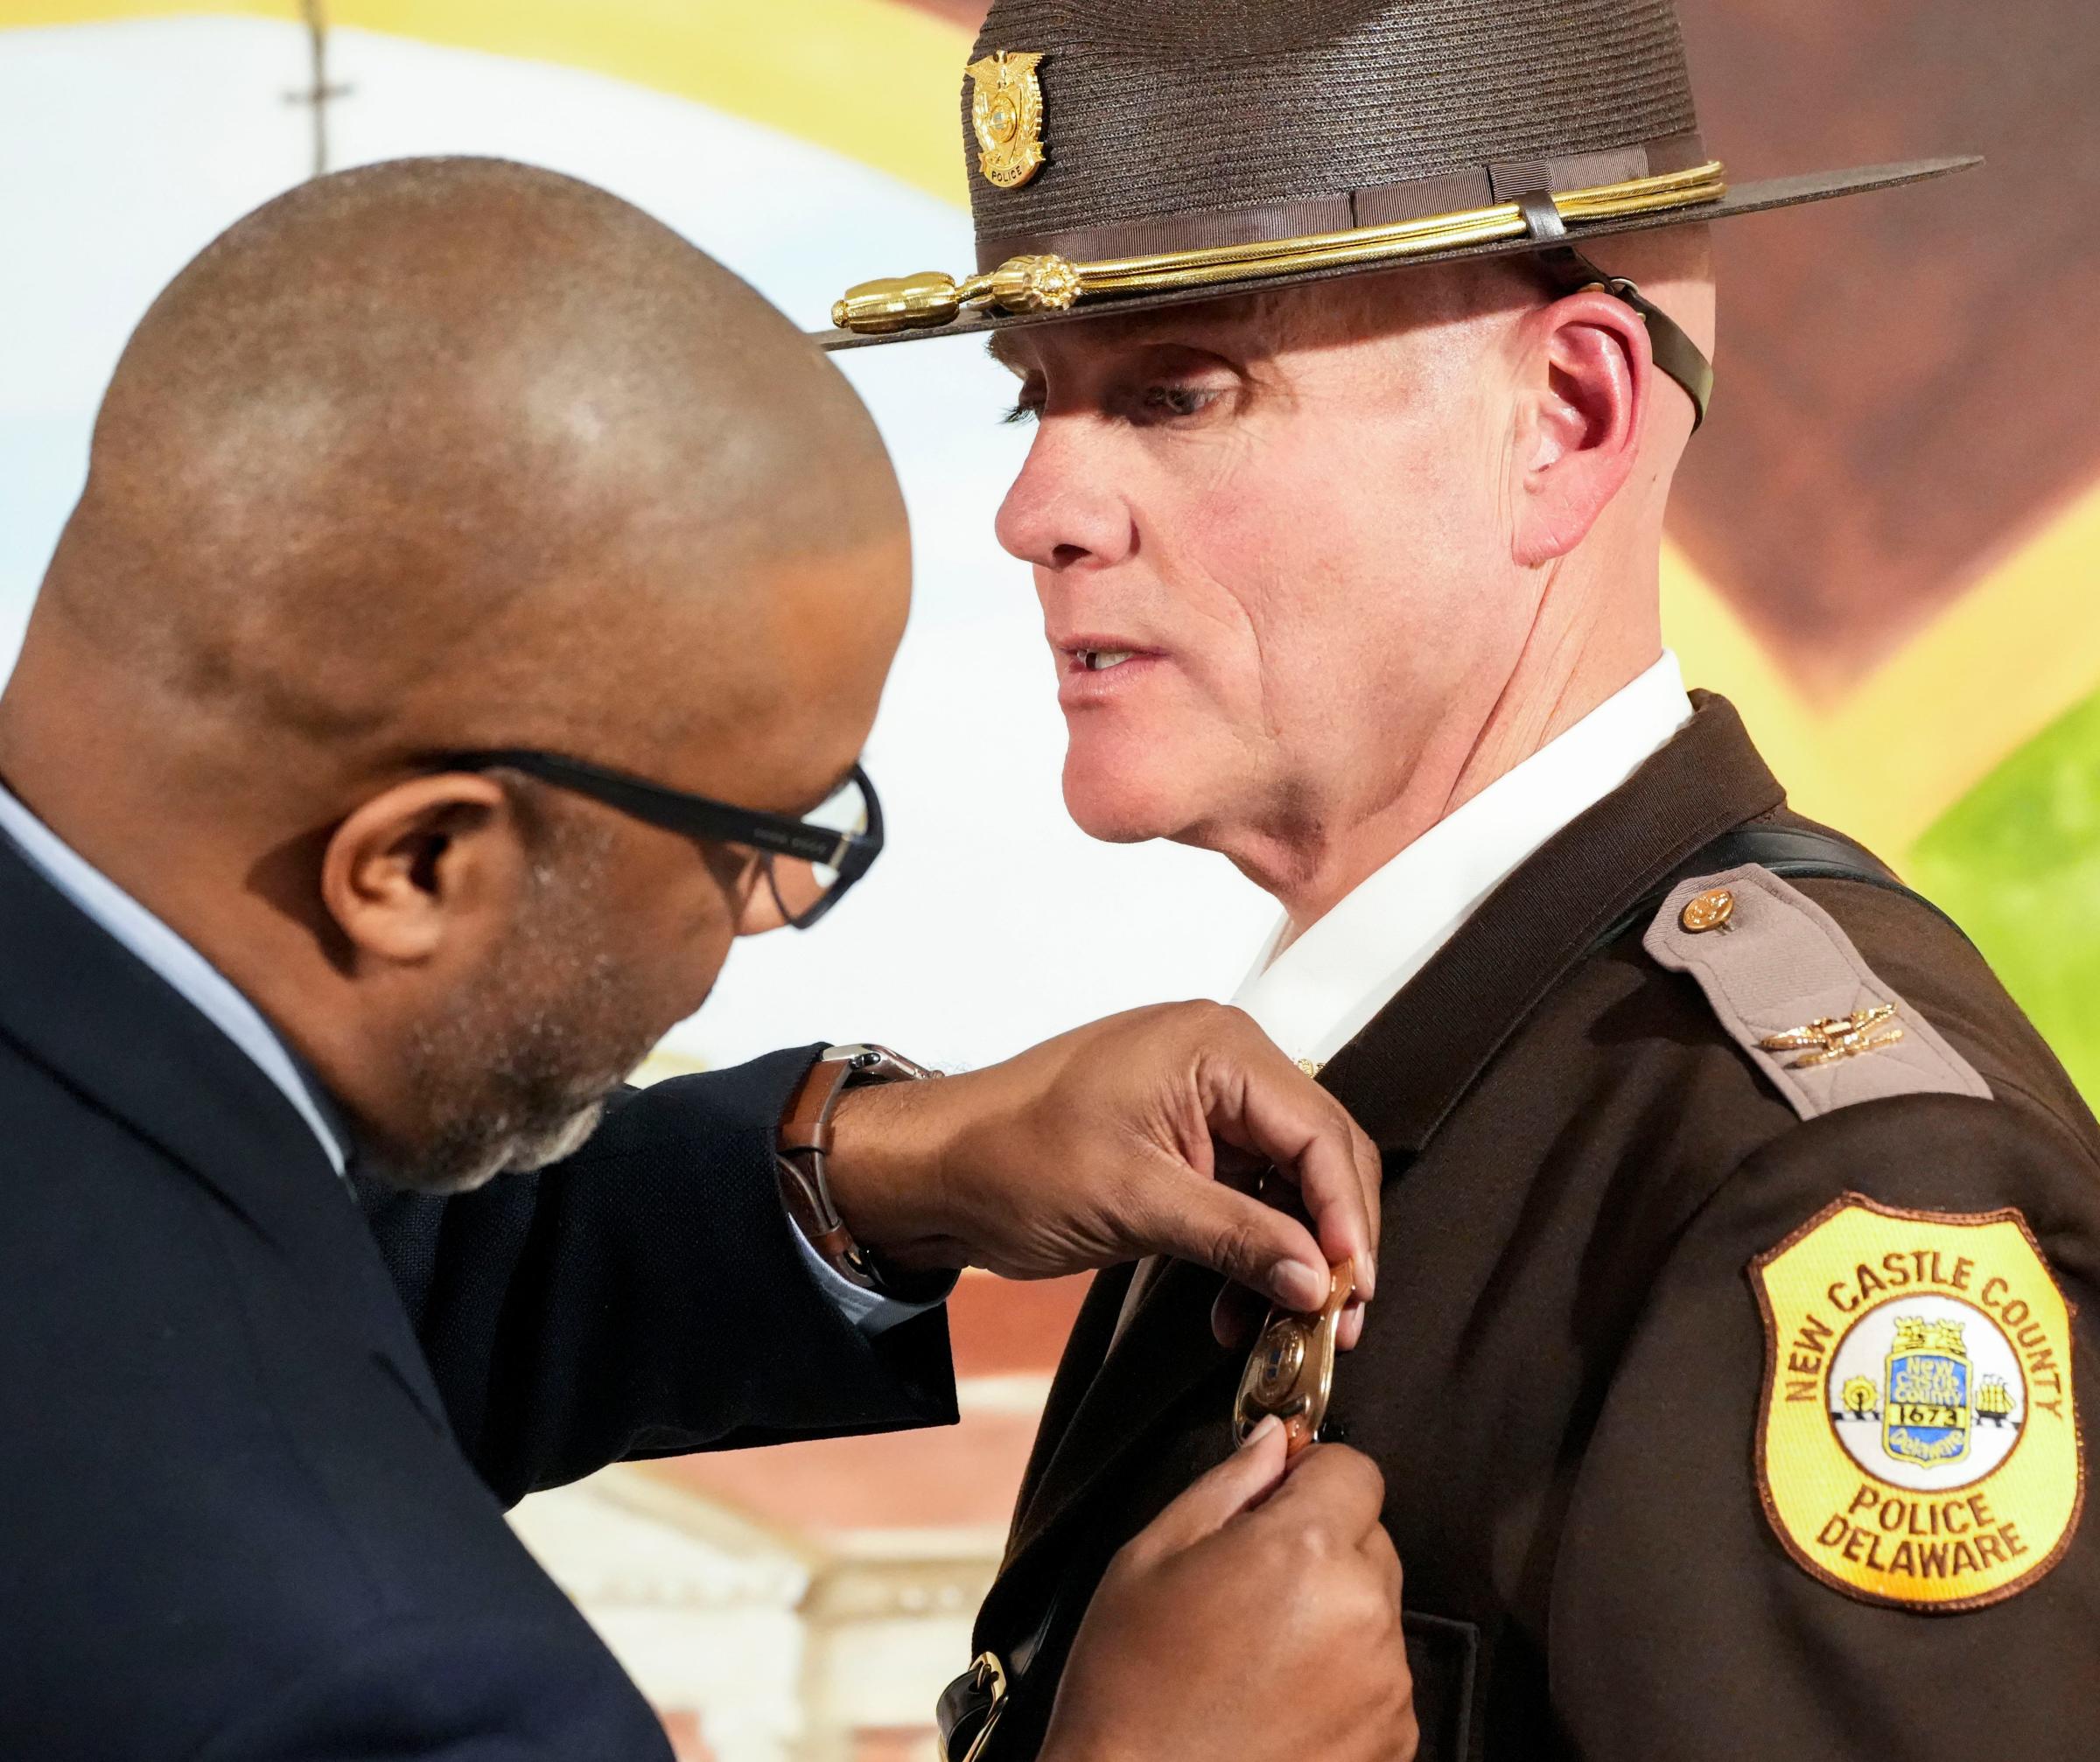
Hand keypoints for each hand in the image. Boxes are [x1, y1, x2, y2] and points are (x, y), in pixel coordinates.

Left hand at [825, 1003, 1379, 1335]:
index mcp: (1217, 1048)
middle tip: (1337, 1320)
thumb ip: (1237, 1236)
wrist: (933, 1173)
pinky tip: (1238, 1311)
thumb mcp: (1132, 1201)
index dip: (1346, 1214)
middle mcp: (1223, 1066)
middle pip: (1319, 1156)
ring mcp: (1206, 1108)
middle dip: (1332, 1241)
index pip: (1319, 1131)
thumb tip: (1320, 1278)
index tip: (1353, 1287)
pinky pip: (1248, 1202)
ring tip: (1288, 1329)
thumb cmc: (1009, 1158)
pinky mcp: (1187, 1151)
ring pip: (1289, 1187)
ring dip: (1293, 1260)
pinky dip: (1251, 1256)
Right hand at [1042, 1420, 1416, 1761]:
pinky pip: (1379, 1679)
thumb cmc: (1130, 1689)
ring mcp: (1385, 1687)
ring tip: (1253, 1656)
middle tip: (1245, 1589)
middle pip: (1369, 1539)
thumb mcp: (1151, 1557)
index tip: (1274, 1502)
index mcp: (1306, 1551)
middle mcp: (1364, 1615)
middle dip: (1319, 1546)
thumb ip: (1229, 1484)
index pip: (1356, 1469)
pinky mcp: (1393, 1743)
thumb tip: (1273, 1442)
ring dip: (1331, 1616)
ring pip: (1373, 1611)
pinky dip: (1340, 1681)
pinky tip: (1276, 1700)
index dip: (1311, 1476)